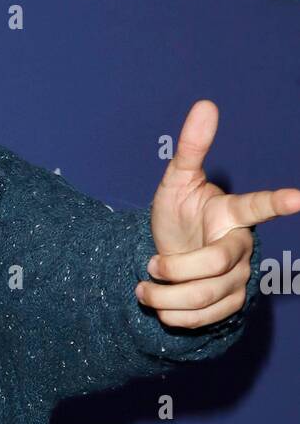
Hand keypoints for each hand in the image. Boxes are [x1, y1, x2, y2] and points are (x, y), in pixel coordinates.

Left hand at [133, 99, 299, 327]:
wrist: (167, 259)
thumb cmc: (177, 216)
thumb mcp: (176, 183)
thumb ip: (190, 149)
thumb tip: (205, 104)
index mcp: (231, 213)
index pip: (258, 206)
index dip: (279, 202)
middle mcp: (241, 246)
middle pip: (215, 264)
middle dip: (174, 269)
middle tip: (150, 267)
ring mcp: (238, 277)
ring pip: (205, 296)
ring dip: (165, 297)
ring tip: (145, 289)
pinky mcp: (230, 305)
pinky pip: (202, 319)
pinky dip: (172, 316)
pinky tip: (160, 307)